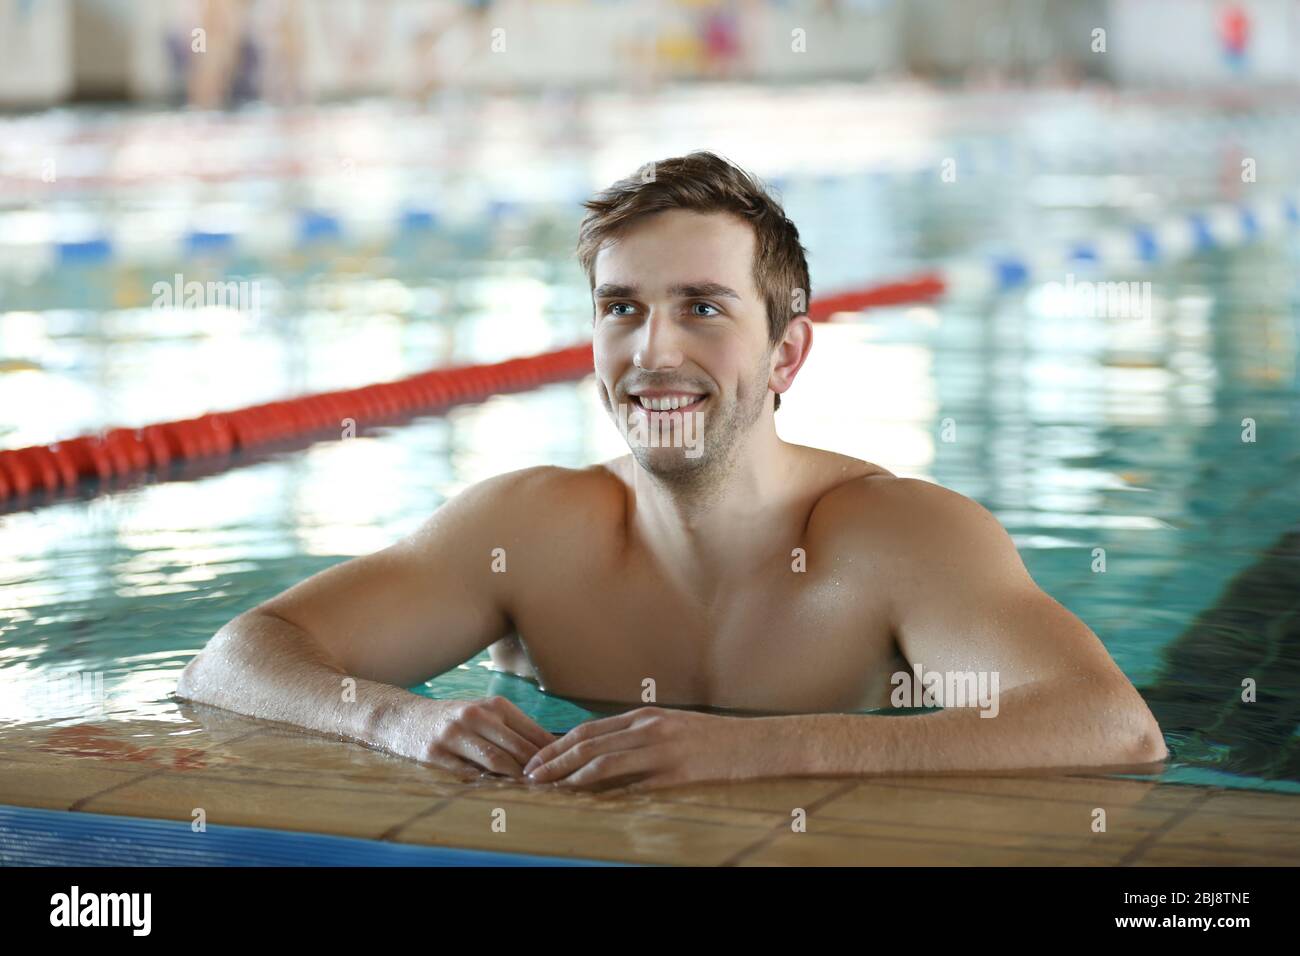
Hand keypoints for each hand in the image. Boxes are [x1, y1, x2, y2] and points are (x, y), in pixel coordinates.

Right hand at [391, 696, 556, 779]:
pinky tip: (498, 794)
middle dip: (538, 769)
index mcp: (494, 705)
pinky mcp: (436, 754)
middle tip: (554, 786)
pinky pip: (467, 774)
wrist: (405, 718)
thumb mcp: (484, 714)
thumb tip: (552, 750)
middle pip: (518, 747)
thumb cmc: (454, 719)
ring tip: (531, 792)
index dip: (551, 753)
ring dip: (516, 779)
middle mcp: (476, 716)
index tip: (566, 769)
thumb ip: (513, 729)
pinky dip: (485, 785)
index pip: (532, 732)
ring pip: (495, 761)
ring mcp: (455, 735)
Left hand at [521, 706, 757, 792]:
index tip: (538, 759)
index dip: (558, 744)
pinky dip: (603, 793)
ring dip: (568, 777)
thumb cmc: (720, 741)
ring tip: (547, 789)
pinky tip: (586, 803)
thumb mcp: (677, 729)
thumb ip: (644, 738)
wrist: (762, 744)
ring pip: (601, 762)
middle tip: (529, 776)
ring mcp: (661, 750)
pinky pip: (631, 784)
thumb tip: (611, 755)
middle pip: (587, 743)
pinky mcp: (675, 773)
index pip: (590, 729)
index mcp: (647, 716)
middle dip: (553, 760)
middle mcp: (649, 728)